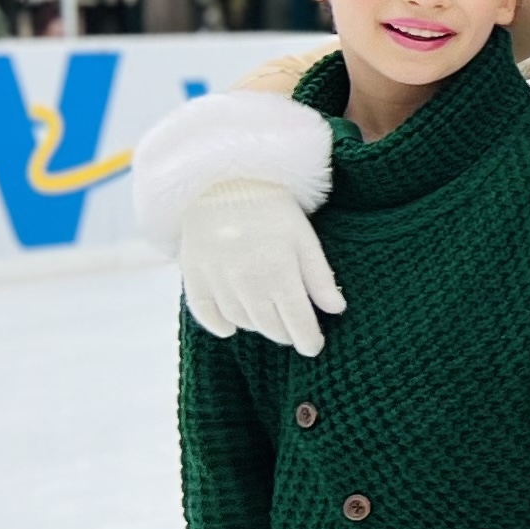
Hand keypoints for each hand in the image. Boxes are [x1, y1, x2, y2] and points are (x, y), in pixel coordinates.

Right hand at [180, 179, 346, 354]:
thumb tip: (336, 309)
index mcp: (278, 273)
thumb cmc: (273, 209)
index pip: (297, 321)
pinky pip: (204, 312)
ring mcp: (216, 280)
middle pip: (269, 326)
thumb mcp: (305, 238)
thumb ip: (320, 277)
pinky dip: (218, 325)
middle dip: (285, 334)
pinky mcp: (193, 274)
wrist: (224, 181)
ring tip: (270, 325)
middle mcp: (245, 282)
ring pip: (240, 321)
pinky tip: (232, 329)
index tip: (315, 347)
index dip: (308, 339)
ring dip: (258, 328)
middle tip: (295, 335)